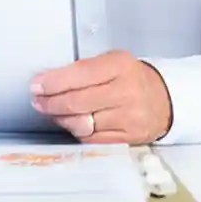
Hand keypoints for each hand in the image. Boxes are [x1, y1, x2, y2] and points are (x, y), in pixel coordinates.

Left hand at [30, 50, 172, 144]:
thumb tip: (47, 82)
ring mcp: (129, 118)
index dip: (53, 82)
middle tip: (37, 102)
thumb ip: (84, 70)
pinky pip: (91, 139)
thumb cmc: (130, 77)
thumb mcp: (112, 62)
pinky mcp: (128, 139)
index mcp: (120, 66)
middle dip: (50, 102)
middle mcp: (127, 92)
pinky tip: (71, 123)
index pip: (80, 75)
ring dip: (61, 118)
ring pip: (82, 123)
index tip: (35, 85)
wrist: (165, 99)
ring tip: (52, 112)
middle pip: (77, 102)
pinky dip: (77, 131)